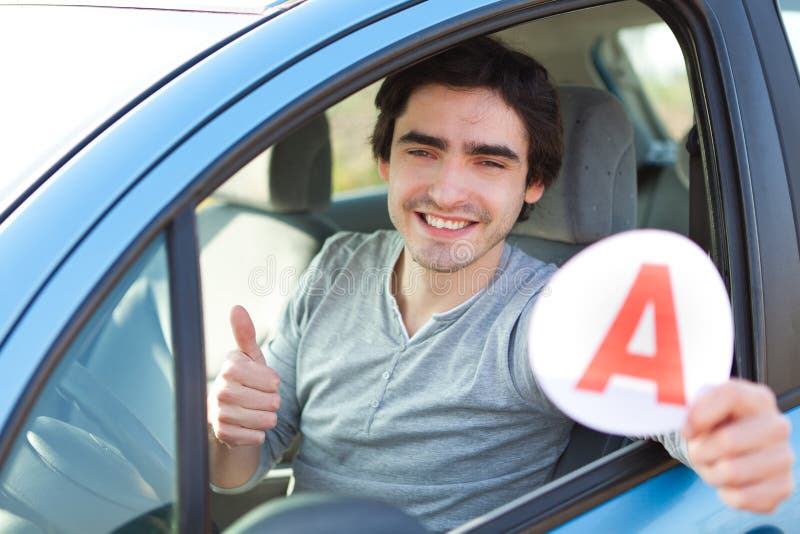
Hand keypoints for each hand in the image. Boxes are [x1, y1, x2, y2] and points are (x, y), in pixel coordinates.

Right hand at [208, 305, 280, 446]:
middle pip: (269, 401)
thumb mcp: (250, 358)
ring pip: (263, 420)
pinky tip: (251, 427)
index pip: (270, 379)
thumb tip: (236, 307)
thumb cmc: (246, 381)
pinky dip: (259, 434)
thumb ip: (246, 335)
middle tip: (265, 400)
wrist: (230, 415)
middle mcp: (219, 388)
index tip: (268, 382)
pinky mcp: (221, 433)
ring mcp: (218, 412)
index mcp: (230, 367)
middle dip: (273, 403)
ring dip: (268, 419)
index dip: (274, 383)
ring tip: (260, 413)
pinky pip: (254, 437)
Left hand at [684, 379, 793, 512]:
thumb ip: (695, 409)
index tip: (686, 430)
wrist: (730, 447)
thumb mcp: (703, 406)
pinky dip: (726, 493)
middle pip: (728, 441)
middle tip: (698, 452)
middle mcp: (777, 426)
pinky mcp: (783, 486)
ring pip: (732, 472)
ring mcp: (784, 457)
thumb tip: (691, 429)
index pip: (730, 396)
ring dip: (711, 473)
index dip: (700, 414)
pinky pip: (741, 497)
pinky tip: (729, 482)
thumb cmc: (717, 424)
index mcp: (758, 399)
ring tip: (713, 465)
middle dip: (701, 451)